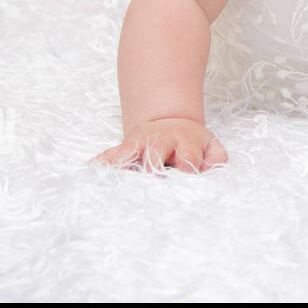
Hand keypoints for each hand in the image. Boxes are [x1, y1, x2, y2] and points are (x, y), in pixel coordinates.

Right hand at [93, 116, 227, 172]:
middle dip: (153, 168)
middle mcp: (163, 142)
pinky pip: (112, 153)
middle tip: (150, 183)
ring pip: (132, 151)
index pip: (188, 160)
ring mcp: (143, 142)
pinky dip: (103, 160)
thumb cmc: (192, 144)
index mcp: (186, 143)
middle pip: (157, 154)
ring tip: (113, 177)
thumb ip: (216, 160)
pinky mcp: (127, 145)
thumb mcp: (211, 148)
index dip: (186, 170)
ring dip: (124, 163)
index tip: (182, 184)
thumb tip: (211, 171)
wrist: (172, 123)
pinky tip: (91, 169)